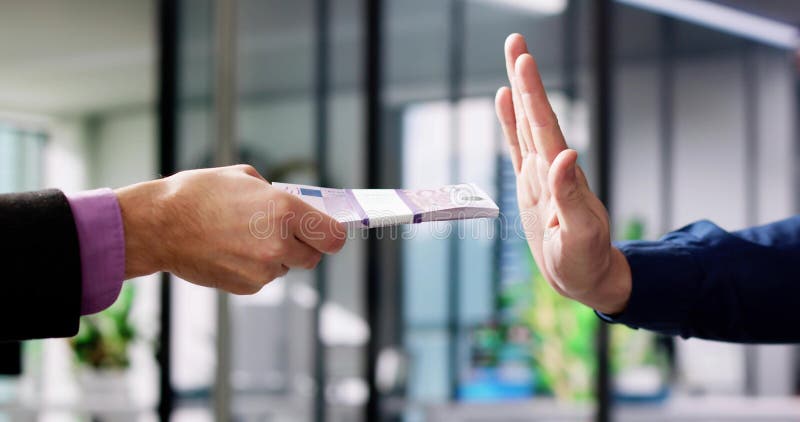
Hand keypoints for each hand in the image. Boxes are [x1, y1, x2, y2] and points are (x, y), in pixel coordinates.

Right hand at [116, 164, 345, 294]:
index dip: (331, 236)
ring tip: (244, 238)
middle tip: (282, 233)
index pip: (333, 237)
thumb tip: (293, 207)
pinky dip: (254, 269)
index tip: (326, 233)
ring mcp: (263, 269)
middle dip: (303, 246)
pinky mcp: (246, 286)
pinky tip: (231, 251)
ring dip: (275, 257)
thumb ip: (276, 194)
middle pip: (313, 257)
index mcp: (285, 210)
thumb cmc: (199, 195)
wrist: (160, 225)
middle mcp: (279, 243)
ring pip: (286, 268)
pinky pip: (263, 279)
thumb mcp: (244, 178)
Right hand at [494, 34, 630, 313]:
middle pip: (536, 115)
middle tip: (516, 43)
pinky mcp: (530, 184)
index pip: (545, 126)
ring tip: (513, 60)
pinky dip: (511, 123)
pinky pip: (518, 147)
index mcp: (561, 175)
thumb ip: (572, 195)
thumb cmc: (584, 261)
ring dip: (520, 92)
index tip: (525, 62)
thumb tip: (565, 155)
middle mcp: (550, 167)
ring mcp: (540, 173)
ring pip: (527, 124)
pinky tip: (504, 101)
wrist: (584, 277)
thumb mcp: (580, 234)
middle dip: (526, 79)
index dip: (533, 94)